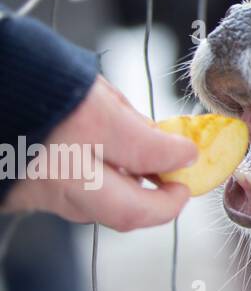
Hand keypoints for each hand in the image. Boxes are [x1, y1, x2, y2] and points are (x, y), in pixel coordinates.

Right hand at [1, 77, 198, 231]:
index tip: (190, 153)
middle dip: (164, 208)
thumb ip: (125, 115)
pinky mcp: (20, 199)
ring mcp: (39, 190)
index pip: (152, 154)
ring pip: (98, 213)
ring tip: (146, 181)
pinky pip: (68, 206)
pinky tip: (101, 175)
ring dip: (129, 202)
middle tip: (179, 192)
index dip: (180, 156)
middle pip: (130, 211)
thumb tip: (156, 135)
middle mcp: (63, 168)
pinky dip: (92, 195)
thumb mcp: (89, 84)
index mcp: (86, 125)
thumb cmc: (29, 77)